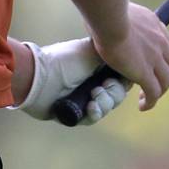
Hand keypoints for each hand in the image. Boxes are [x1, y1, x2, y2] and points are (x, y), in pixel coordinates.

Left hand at [11, 38, 128, 124]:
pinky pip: (94, 118)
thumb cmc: (65, 61)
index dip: (122, 81)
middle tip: (100, 88)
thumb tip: (127, 58)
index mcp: (97, 67)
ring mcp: (84, 98)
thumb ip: (113, 54)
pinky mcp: (76, 114)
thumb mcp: (92, 50)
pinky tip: (89, 107)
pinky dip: (95, 113)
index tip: (114, 77)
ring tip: (93, 97)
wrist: (40, 78)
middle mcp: (93, 82)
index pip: (120, 77)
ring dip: (103, 103)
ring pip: (107, 107)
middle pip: (117, 94)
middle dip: (112, 93)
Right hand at [90, 2, 168, 111]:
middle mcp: (160, 41)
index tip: (151, 61)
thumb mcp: (118, 9)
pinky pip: (153, 92)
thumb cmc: (105, 8)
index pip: (167, 42)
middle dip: (167, 75)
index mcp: (154, 24)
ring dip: (159, 91)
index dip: (161, 55)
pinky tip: (142, 106)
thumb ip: (119, 16)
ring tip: (147, 97)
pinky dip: (150, 101)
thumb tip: (104, 17)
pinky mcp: (144, 72)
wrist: (109, 15)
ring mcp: (155, 57)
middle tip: (154, 81)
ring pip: (166, 80)